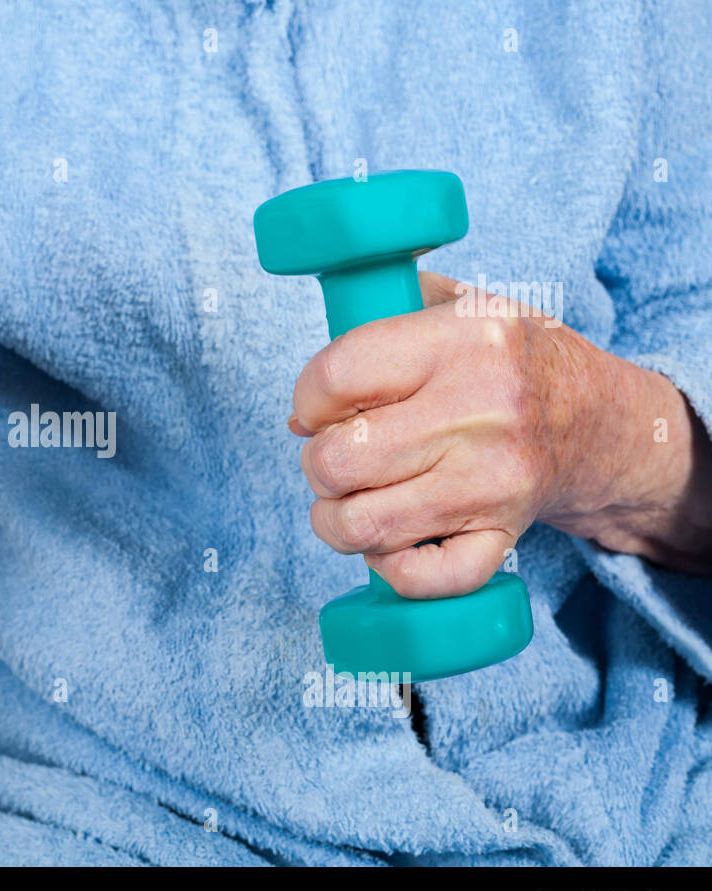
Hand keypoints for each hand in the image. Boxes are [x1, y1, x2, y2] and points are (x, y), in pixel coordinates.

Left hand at [290, 271, 711, 597]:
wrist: (597, 420)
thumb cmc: (505, 361)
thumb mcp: (455, 303)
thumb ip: (372, 320)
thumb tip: (302, 416)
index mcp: (463, 341)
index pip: (336, 377)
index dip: (308, 398)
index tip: (320, 406)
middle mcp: (481, 412)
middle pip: (337, 461)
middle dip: (318, 463)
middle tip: (339, 454)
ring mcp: (493, 483)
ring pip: (362, 527)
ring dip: (336, 519)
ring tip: (352, 497)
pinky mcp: (503, 536)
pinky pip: (419, 579)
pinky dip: (389, 569)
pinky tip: (391, 540)